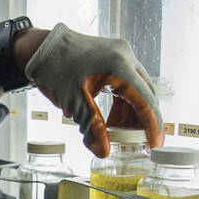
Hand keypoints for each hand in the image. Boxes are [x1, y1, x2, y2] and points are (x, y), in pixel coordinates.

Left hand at [23, 22, 163, 156]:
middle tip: (141, 142)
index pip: (145, 100)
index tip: (155, 143)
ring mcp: (122, 54)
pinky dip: (123, 101)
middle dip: (143, 119)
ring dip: (132, 111)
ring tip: (121, 133)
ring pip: (138, 89)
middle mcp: (126, 56)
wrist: (43, 48)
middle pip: (146, 94)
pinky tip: (114, 118)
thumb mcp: (74, 101)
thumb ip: (92, 127)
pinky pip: (128, 82)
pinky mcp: (116, 56)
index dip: (152, 124)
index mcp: (119, 66)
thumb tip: (103, 150)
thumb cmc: (56, 68)